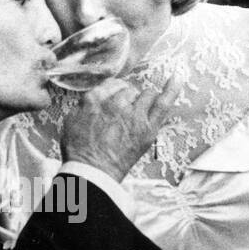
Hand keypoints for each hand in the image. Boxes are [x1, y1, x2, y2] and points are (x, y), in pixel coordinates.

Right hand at [60, 74, 180, 181]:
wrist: (93, 172)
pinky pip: (163, 102)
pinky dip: (172, 88)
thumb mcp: (71, 120)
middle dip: (128, 98)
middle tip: (124, 113)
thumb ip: (85, 104)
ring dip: (143, 100)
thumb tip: (94, 98)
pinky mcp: (148, 127)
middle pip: (129, 89)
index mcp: (95, 98)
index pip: (112, 84)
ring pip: (146, 94)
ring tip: (140, 111)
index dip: (115, 91)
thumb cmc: (80, 151)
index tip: (116, 97)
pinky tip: (176, 77)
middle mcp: (116, 102)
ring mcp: (134, 114)